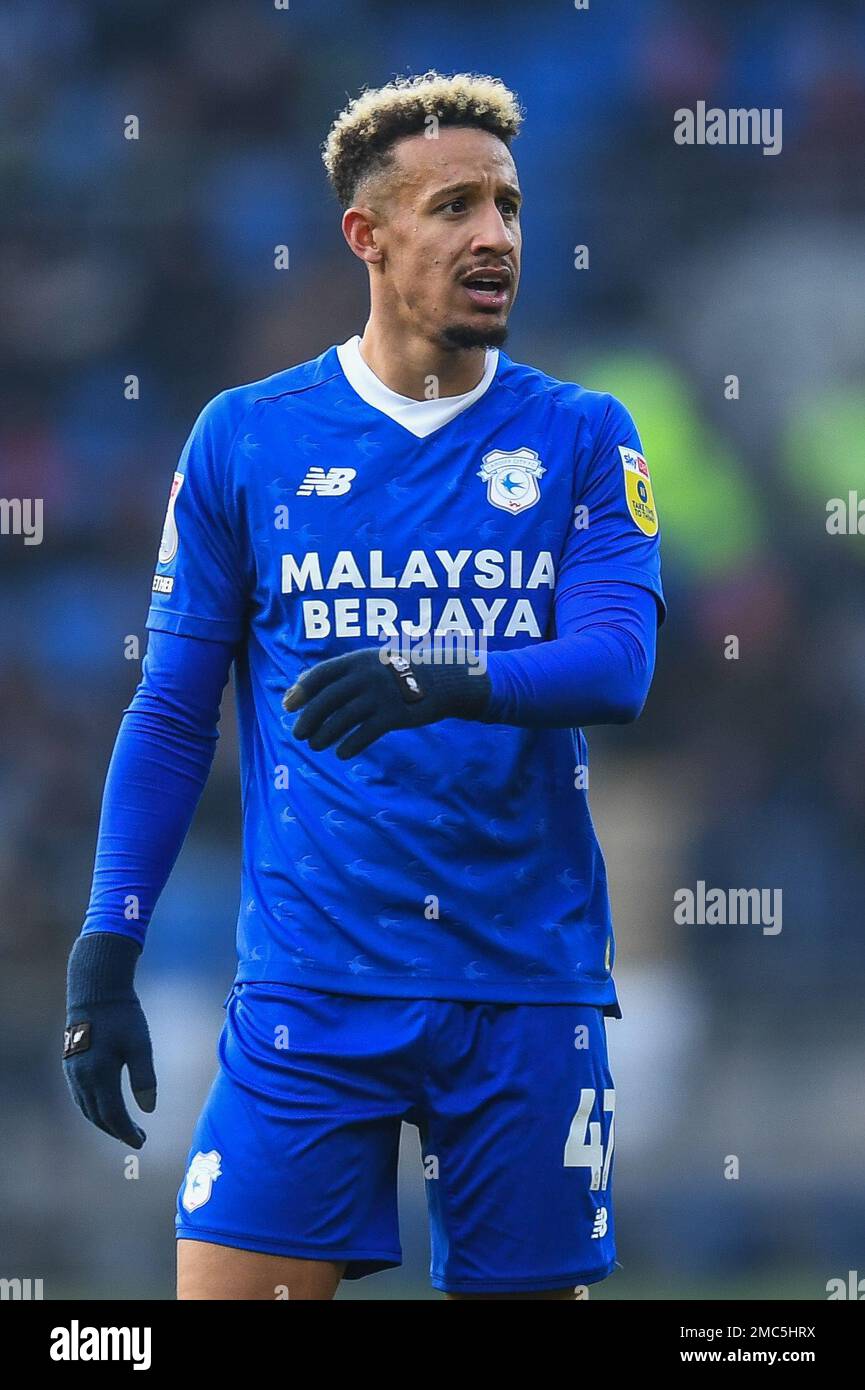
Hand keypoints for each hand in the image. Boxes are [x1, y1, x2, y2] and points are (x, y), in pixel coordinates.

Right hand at [64, 933, 155, 1148]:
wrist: (95, 990)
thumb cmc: (122, 1016)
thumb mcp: (140, 1045)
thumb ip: (144, 1078)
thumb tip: (148, 1110)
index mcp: (99, 1075)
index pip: (113, 1116)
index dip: (127, 1132)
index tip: (142, 1142)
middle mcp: (82, 1078)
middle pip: (98, 1116)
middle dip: (117, 1131)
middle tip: (137, 1138)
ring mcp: (73, 1072)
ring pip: (87, 1108)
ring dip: (104, 1122)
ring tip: (124, 1127)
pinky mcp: (71, 1063)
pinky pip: (81, 1096)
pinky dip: (94, 1108)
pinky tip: (106, 1106)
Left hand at [283, 646, 490, 758]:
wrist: (443, 681)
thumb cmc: (401, 673)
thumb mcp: (372, 662)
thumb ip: (344, 673)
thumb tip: (306, 689)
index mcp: (357, 660)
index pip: (320, 674)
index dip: (300, 691)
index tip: (287, 706)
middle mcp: (366, 675)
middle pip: (326, 700)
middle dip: (308, 719)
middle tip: (298, 734)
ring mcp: (380, 695)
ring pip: (342, 720)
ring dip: (324, 736)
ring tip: (316, 746)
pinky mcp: (394, 715)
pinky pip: (364, 734)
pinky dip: (350, 746)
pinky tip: (341, 753)